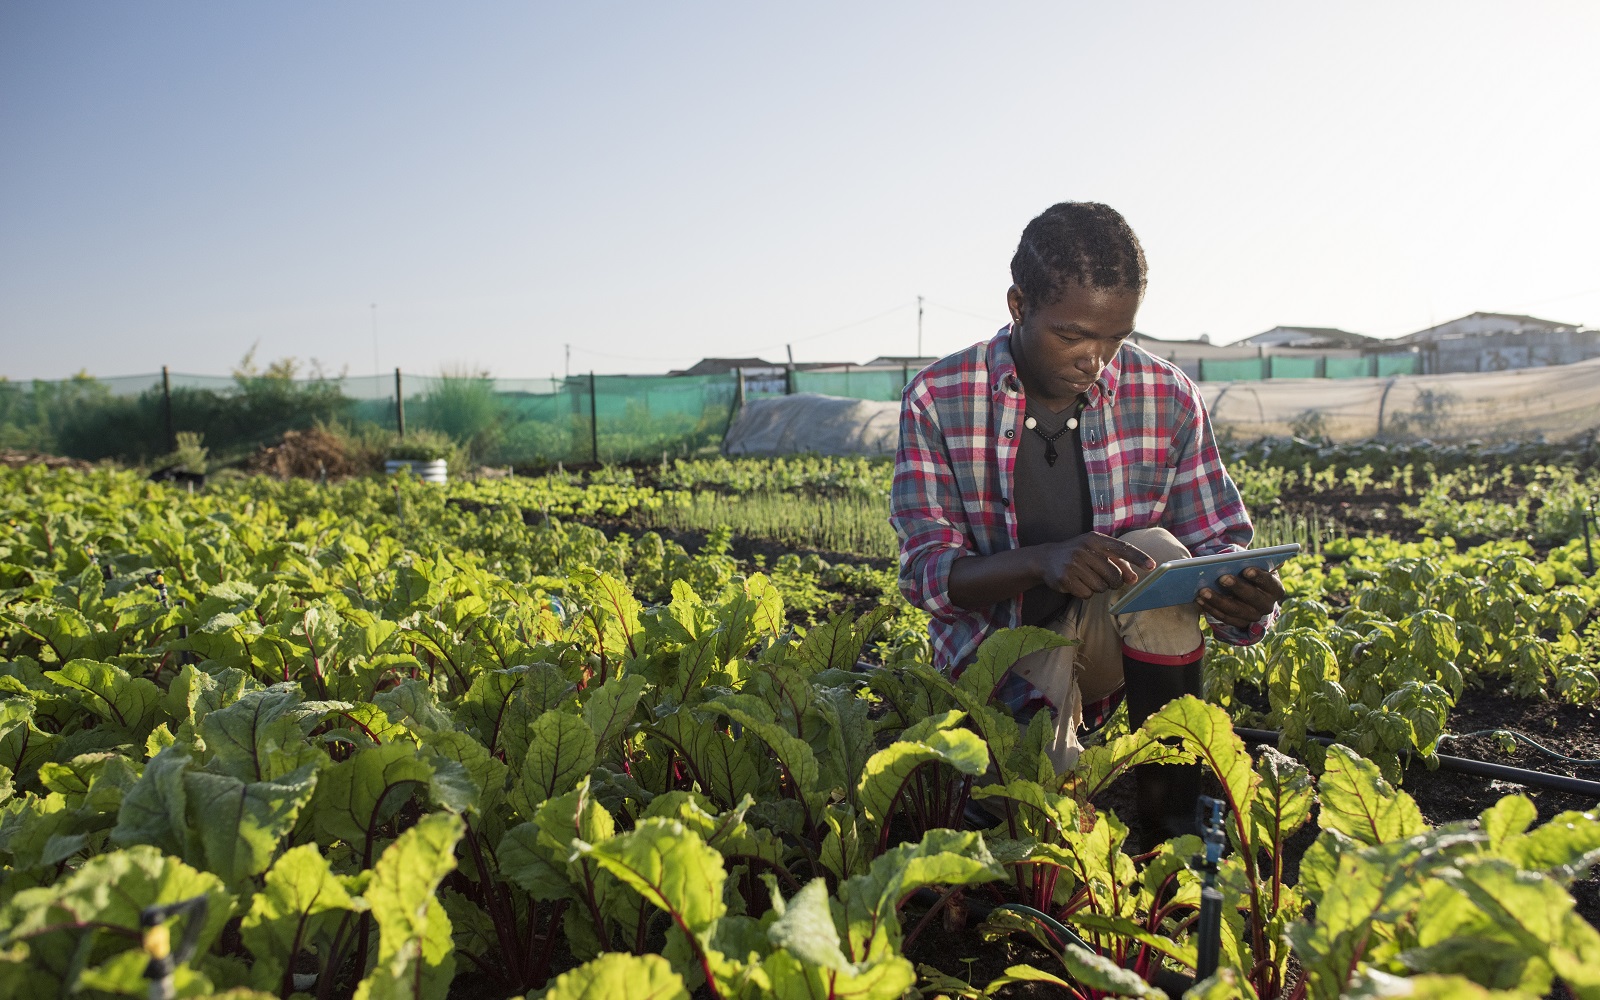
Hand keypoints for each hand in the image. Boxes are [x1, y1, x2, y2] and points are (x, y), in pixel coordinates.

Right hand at [1036, 532, 1158, 599]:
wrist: (1046, 558)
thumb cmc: (1079, 555)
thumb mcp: (1097, 552)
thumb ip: (1118, 563)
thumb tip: (1133, 579)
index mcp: (1095, 539)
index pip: (1122, 548)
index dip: (1138, 557)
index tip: (1152, 566)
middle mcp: (1085, 549)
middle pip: (1114, 575)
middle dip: (1114, 582)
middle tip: (1105, 579)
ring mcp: (1074, 564)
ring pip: (1101, 587)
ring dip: (1098, 587)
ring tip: (1087, 578)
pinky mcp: (1065, 578)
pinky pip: (1087, 594)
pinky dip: (1085, 592)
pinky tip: (1077, 583)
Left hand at [1198, 566, 1283, 628]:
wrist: (1248, 593)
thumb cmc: (1251, 575)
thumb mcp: (1257, 567)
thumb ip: (1261, 561)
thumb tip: (1277, 560)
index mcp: (1275, 589)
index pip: (1269, 583)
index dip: (1259, 577)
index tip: (1246, 569)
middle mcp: (1267, 606)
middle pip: (1252, 598)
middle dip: (1236, 587)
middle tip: (1221, 578)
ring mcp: (1253, 617)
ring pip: (1235, 610)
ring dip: (1218, 600)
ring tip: (1203, 590)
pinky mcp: (1239, 624)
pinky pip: (1224, 618)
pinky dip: (1211, 609)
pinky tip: (1199, 599)